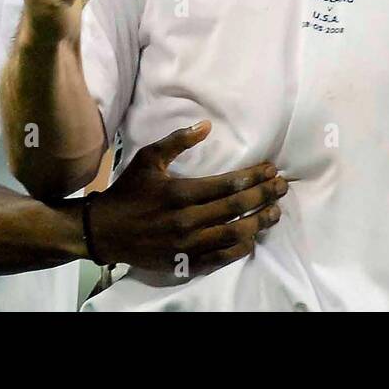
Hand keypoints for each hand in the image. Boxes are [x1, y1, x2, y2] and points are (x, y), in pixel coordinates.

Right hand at [86, 121, 286, 275]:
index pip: (228, 184)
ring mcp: (187, 245)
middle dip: (265, 196)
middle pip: (237, 208)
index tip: (272, 170)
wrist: (105, 231)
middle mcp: (187, 220)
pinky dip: (240, 248)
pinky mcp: (184, 262)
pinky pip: (220, 258)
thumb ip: (178, 141)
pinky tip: (252, 238)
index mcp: (180, 193)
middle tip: (283, 187)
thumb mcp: (148, 159)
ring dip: (259, 222)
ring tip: (275, 211)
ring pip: (234, 234)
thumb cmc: (129, 191)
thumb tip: (207, 126)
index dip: (254, 177)